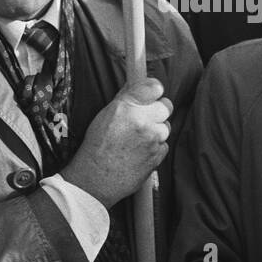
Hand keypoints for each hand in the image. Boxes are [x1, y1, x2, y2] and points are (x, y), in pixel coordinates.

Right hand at [62, 78, 171, 208]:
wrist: (95, 177)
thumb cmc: (96, 146)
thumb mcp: (105, 115)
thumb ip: (125, 99)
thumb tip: (137, 84)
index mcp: (127, 107)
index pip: (154, 87)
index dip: (154, 90)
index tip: (153, 93)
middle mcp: (142, 120)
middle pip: (166, 106)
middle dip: (158, 110)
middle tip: (146, 117)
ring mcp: (152, 139)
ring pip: (166, 127)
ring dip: (156, 130)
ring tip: (138, 139)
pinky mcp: (158, 155)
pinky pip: (164, 145)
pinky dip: (155, 147)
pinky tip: (140, 151)